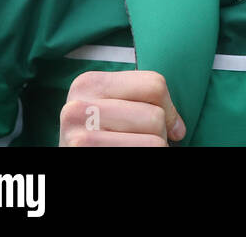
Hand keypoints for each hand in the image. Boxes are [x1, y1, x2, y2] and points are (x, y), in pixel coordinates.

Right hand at [58, 70, 185, 145]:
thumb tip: (178, 129)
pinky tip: (127, 155)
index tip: (158, 124)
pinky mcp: (85, 154)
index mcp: (87, 83)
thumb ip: (140, 102)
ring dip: (155, 148)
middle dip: (159, 133)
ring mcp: (80, 137)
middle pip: (155, 116)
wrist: (67, 162)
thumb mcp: (110, 110)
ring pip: (155, 141)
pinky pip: (146, 152)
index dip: (167, 107)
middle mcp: (77, 108)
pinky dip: (148, 156)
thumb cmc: (98, 136)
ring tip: (134, 148)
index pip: (154, 84)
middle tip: (140, 141)